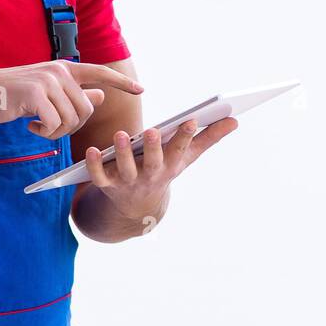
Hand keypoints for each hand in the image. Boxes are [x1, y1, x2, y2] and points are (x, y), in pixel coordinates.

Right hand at [0, 62, 143, 138]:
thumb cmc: (11, 95)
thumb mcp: (45, 91)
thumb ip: (73, 92)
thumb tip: (100, 94)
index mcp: (64, 68)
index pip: (100, 72)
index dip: (121, 82)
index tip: (141, 89)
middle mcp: (59, 71)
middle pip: (86, 109)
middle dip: (72, 125)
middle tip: (50, 127)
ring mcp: (48, 81)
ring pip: (72, 119)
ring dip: (56, 131)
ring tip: (38, 125)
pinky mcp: (36, 95)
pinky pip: (54, 125)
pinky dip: (44, 133)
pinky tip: (30, 126)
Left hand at [83, 116, 238, 223]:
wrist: (136, 206)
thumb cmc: (164, 169)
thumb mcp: (186, 157)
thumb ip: (209, 138)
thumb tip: (235, 120)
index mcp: (170, 165)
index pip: (180, 150)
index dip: (185, 136)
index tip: (191, 119)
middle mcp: (150, 174)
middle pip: (152, 161)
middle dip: (153, 147)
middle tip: (153, 130)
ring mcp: (128, 180)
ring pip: (124, 168)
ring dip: (122, 153)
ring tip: (121, 135)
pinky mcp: (107, 183)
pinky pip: (98, 176)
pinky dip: (93, 165)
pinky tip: (91, 150)